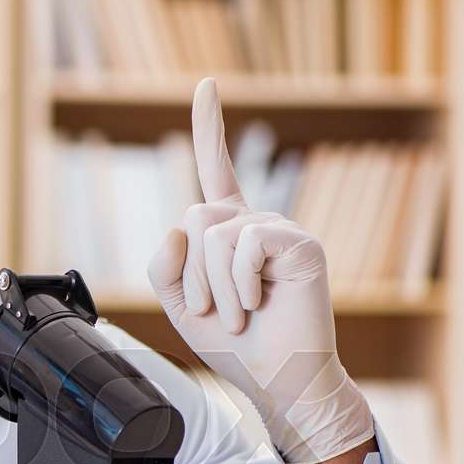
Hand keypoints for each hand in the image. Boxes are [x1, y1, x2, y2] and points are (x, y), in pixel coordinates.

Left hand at [147, 78, 372, 463]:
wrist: (277, 379)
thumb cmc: (236, 346)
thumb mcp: (180, 306)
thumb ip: (164, 267)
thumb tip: (177, 229)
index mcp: (228, 233)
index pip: (216, 169)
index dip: (209, 126)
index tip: (206, 84)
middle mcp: (254, 223)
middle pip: (194, 216)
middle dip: (191, 274)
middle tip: (217, 312)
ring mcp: (280, 230)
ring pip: (212, 235)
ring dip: (213, 287)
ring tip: (240, 315)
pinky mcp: (299, 244)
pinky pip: (243, 245)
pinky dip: (238, 284)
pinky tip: (257, 306)